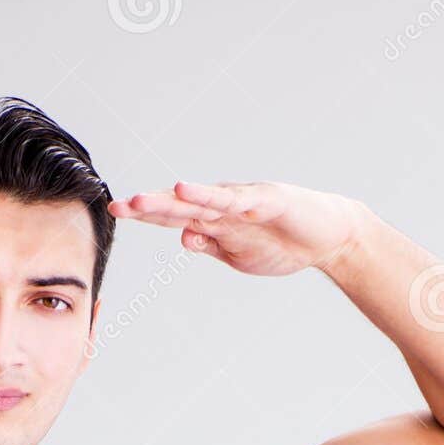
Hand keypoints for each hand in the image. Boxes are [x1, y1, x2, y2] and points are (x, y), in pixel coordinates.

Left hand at [108, 180, 367, 277]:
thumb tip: (182, 239)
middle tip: (118, 206)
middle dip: (148, 208)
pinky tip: (186, 190)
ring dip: (169, 201)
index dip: (146, 215)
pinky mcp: (264, 200)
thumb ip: (210, 245)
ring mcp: (242, 202)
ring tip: (141, 201)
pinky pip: (232, 199)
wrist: (327, 236)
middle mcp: (223, 207)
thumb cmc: (281, 243)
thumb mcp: (236, 255)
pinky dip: (208, 195)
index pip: (173, 217)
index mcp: (214, 221)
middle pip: (179, 206)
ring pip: (200, 201)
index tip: (116, 212)